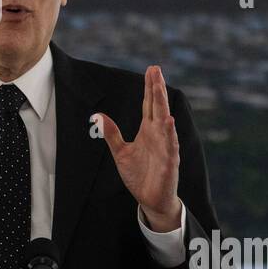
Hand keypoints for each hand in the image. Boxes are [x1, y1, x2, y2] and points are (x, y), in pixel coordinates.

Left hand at [95, 65, 181, 230]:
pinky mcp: (169, 162)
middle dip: (156, 88)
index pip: (149, 104)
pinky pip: (170, 145)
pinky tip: (168, 120)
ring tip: (160, 88)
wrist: (151, 199)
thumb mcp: (120, 152)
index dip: (149, 87)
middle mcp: (159, 135)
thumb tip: (98, 116)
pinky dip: (169, 133)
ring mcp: (165, 147)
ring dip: (162, 104)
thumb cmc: (139, 175)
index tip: (151, 69)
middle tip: (156, 69)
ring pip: (165, 121)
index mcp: (148, 130)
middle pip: (157, 107)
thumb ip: (112, 134)